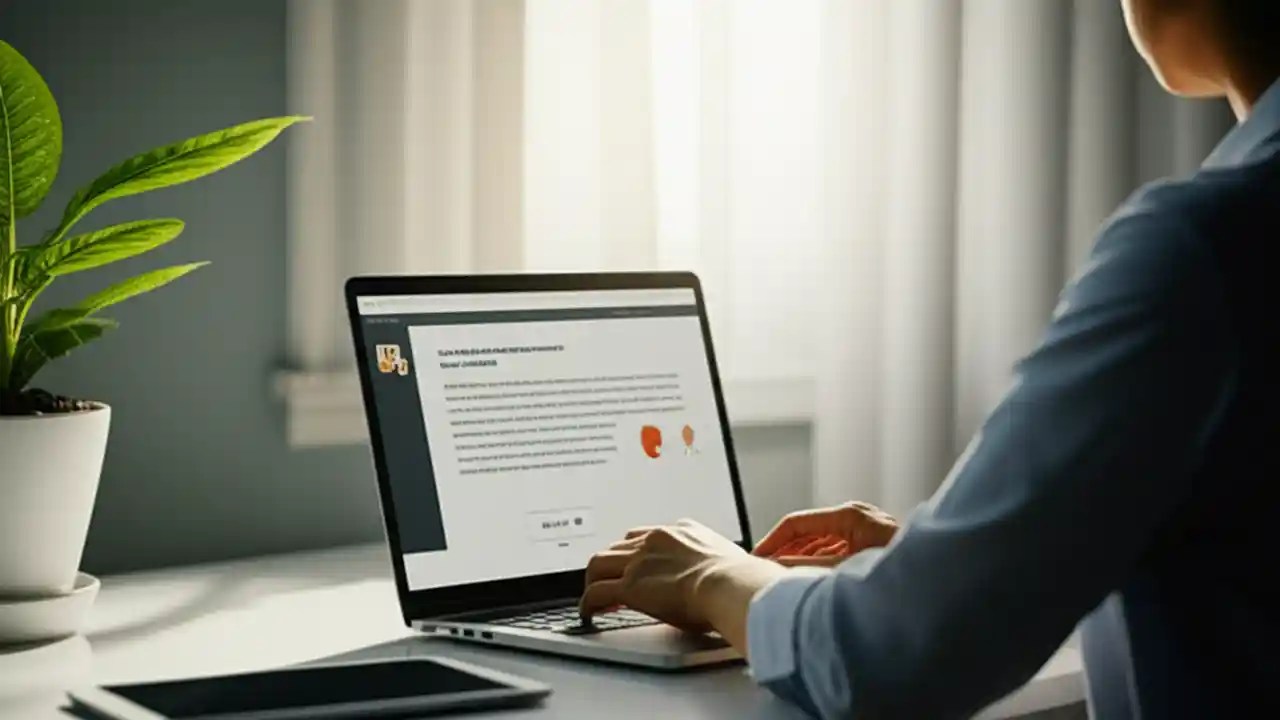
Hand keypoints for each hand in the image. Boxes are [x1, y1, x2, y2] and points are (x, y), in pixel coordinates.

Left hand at [580, 519, 785, 652]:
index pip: (650, 535)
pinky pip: (597, 592)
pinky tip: (588, 613)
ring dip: (594, 577)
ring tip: (593, 593)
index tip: (638, 562)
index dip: (639, 551)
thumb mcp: (728, 558)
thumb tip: (730, 574)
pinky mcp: (631, 585)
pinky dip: (588, 602)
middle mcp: (657, 539)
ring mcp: (641, 561)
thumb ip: (717, 562)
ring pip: (600, 562)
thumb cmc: (739, 578)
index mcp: (682, 530)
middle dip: (613, 561)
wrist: (730, 585)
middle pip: (620, 545)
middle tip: (610, 577)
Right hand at [753, 501, 897, 566]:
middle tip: (764, 569)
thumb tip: (778, 566)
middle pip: (808, 531)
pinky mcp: (871, 545)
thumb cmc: (900, 570)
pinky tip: (808, 578)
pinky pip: (835, 551)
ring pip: (821, 543)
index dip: (773, 540)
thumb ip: (806, 566)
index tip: (758, 556)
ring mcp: (865, 530)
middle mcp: (857, 518)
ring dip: (802, 559)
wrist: (938, 581)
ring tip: (782, 576)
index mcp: (849, 515)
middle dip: (785, 550)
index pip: (797, 522)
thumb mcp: (843, 568)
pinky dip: (819, 563)